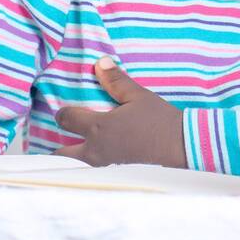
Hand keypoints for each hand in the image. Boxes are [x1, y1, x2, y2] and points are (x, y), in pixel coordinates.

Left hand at [53, 56, 186, 168]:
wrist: (181, 147)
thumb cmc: (159, 121)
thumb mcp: (138, 96)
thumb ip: (116, 81)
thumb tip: (100, 63)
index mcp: (98, 127)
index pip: (66, 119)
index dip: (63, 113)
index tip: (65, 112)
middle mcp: (95, 150)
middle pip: (61, 153)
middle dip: (59, 145)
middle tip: (64, 138)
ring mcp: (104, 166)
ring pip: (75, 166)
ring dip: (72, 159)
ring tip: (75, 153)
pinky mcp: (114, 177)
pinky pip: (91, 174)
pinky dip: (87, 169)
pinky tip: (97, 162)